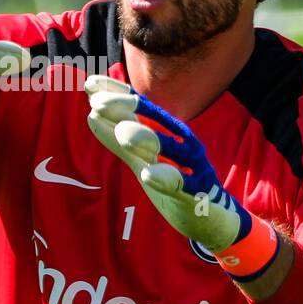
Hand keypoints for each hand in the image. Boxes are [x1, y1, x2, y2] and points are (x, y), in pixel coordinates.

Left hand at [85, 74, 279, 279]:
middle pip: (151, 123)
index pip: (141, 109)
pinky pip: (182, 185)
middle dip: (126, 112)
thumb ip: (117, 140)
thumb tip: (90, 113)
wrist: (212, 218)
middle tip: (98, 103)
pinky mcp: (199, 194)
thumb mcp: (141, 161)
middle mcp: (182, 144)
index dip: (118, 96)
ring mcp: (192, 167)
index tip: (90, 85)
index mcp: (168, 134)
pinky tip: (149, 175)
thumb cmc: (175, 184)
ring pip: (169, 150)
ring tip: (123, 132)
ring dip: (146, 139)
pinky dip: (167, 179)